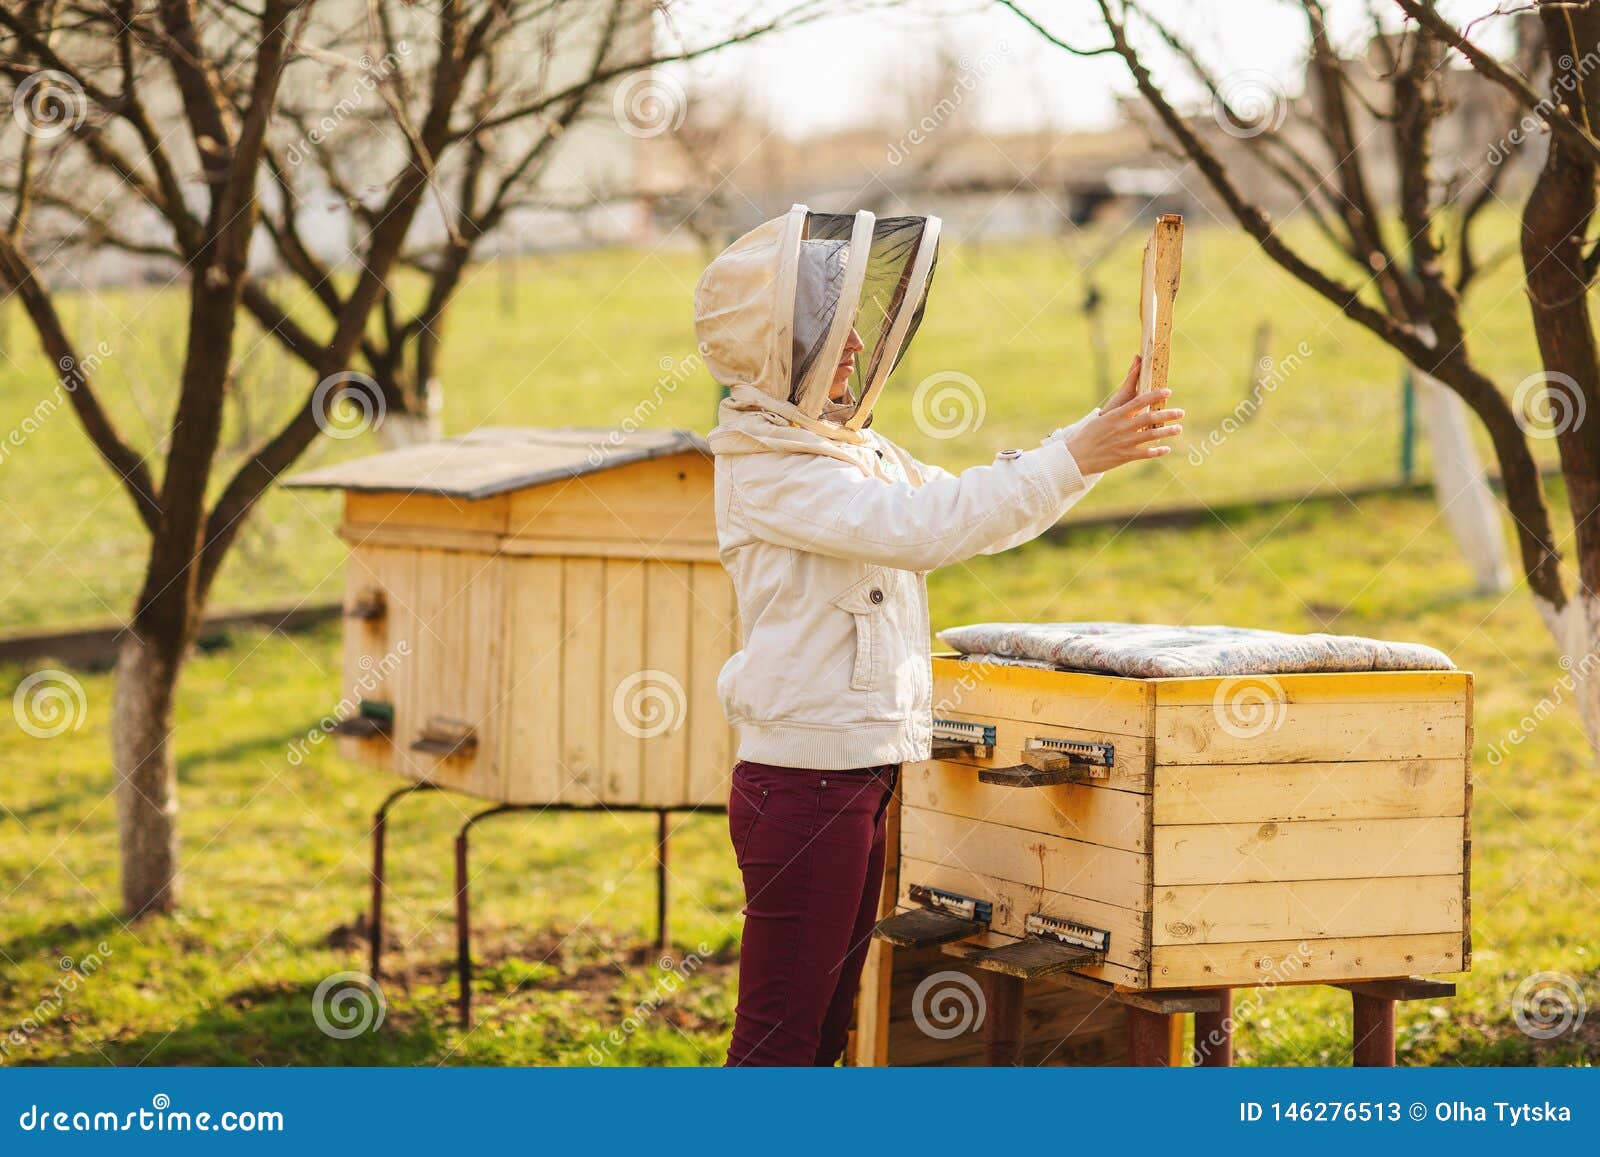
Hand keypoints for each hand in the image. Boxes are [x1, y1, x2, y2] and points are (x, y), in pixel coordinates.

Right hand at [1064, 356, 1183, 474]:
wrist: (1076, 456)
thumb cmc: (1088, 436)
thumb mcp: (1101, 419)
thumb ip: (1119, 412)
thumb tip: (1132, 405)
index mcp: (1116, 415)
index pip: (1139, 401)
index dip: (1155, 395)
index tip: (1168, 391)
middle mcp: (1122, 427)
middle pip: (1149, 418)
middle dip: (1167, 414)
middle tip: (1181, 412)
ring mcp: (1124, 442)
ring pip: (1151, 435)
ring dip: (1167, 432)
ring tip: (1179, 428)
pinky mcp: (1125, 456)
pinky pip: (1145, 454)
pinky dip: (1157, 451)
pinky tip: (1166, 449)